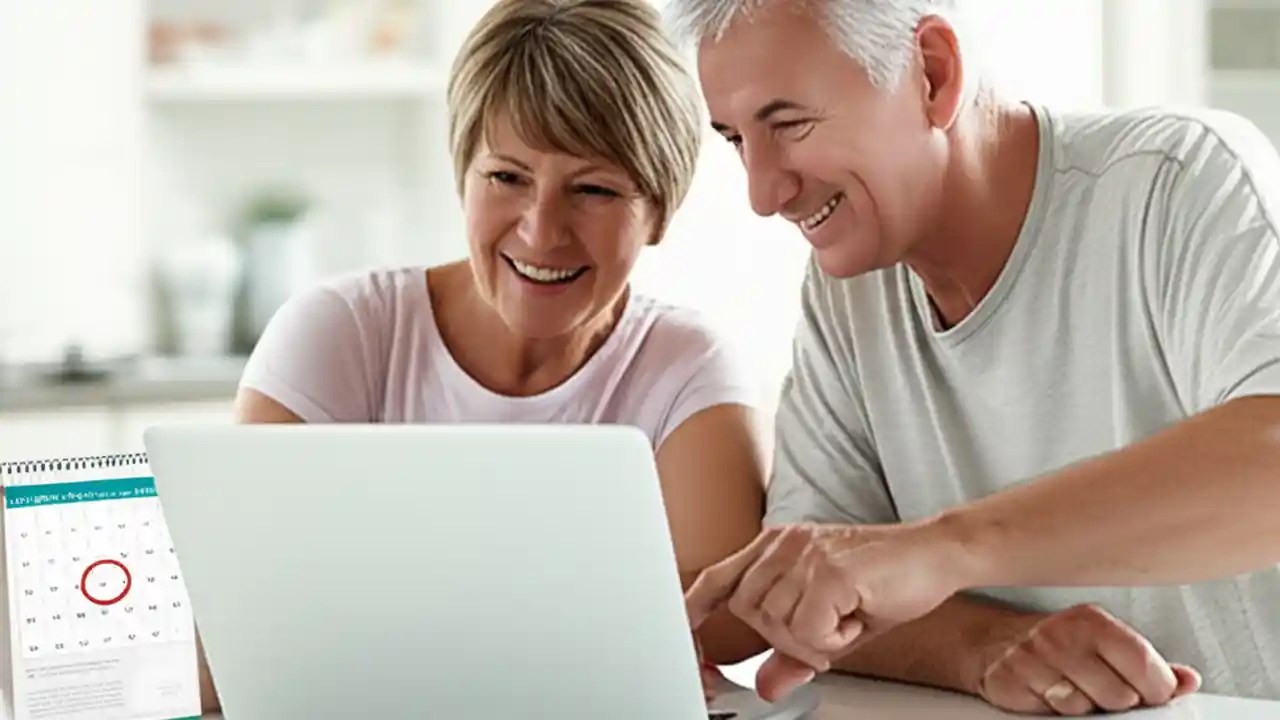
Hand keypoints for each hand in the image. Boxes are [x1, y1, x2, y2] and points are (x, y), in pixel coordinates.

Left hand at [686, 522, 963, 700]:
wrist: (937, 554)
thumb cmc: (888, 581)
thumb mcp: (833, 625)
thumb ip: (792, 652)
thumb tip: (764, 685)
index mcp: (777, 547)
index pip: (719, 577)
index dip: (692, 608)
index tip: (677, 634)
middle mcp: (784, 544)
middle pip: (750, 611)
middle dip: (784, 637)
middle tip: (828, 631)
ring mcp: (805, 554)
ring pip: (777, 623)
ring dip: (813, 638)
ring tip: (847, 618)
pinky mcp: (829, 571)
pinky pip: (807, 629)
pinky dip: (831, 638)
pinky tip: (855, 618)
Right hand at [978, 604, 1200, 714]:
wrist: (996, 643)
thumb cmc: (1059, 645)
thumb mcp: (1106, 645)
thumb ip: (1149, 666)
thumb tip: (1188, 680)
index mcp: (1094, 621)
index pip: (1144, 665)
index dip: (1155, 690)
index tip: (1148, 693)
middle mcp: (1062, 634)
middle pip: (1119, 695)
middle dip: (1116, 702)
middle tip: (1100, 690)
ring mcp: (1033, 657)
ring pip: (1084, 707)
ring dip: (1083, 706)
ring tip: (1072, 689)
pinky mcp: (1010, 678)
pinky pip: (1051, 710)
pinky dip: (1054, 708)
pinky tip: (1049, 692)